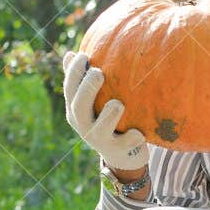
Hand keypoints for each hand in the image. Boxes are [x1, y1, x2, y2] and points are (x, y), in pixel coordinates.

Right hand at [63, 51, 148, 173]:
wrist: (122, 156)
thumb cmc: (108, 119)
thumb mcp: (94, 102)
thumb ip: (83, 81)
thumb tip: (72, 53)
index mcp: (75, 109)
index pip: (69, 89)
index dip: (73, 73)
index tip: (84, 55)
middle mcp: (83, 125)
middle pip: (79, 107)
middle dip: (87, 90)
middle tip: (99, 73)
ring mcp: (99, 140)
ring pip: (99, 129)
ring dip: (108, 116)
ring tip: (117, 104)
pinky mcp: (117, 151)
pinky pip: (123, 145)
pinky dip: (131, 139)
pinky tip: (140, 134)